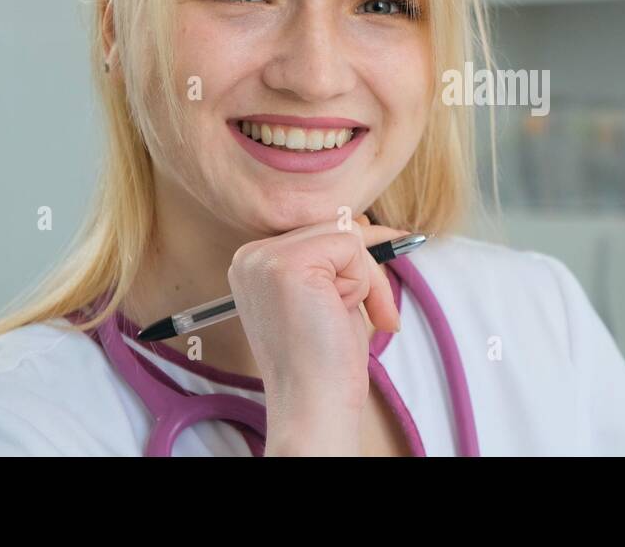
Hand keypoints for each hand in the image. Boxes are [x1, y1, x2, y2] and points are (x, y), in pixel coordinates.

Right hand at [225, 214, 407, 454]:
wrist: (313, 403)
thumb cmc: (326, 359)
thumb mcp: (330, 294)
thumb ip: (335, 258)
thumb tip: (364, 221)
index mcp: (256, 263)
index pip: (320, 232)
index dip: (354, 261)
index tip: (370, 292)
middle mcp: (252, 256)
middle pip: (336, 228)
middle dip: (365, 272)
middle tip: (373, 313)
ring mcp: (264, 258)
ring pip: (348, 235)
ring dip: (364, 280)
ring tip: (348, 316)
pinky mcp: (286, 264)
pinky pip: (352, 245)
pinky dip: (361, 282)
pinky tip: (341, 312)